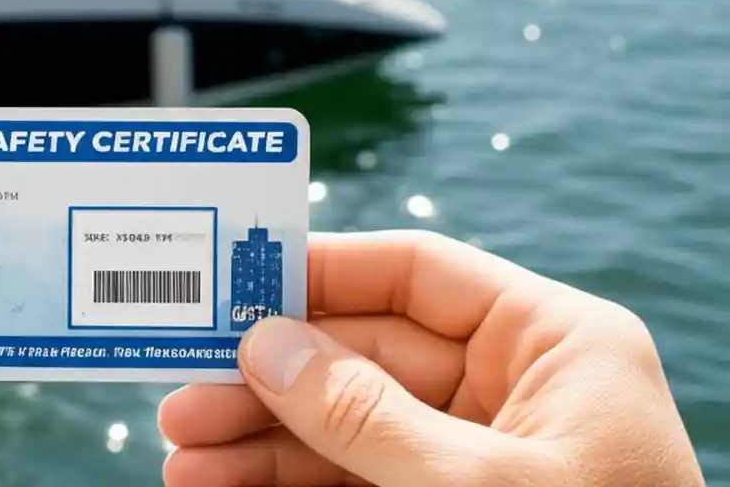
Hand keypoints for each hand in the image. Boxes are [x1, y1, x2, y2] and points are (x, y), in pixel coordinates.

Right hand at [159, 230, 704, 485]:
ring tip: (184, 461)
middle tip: (184, 399)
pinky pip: (354, 483)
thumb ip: (366, 414)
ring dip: (262, 443)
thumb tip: (267, 347)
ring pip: (347, 428)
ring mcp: (480, 459)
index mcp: (553, 345)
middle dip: (269, 380)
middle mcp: (513, 392)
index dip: (319, 272)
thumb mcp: (475, 485)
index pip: (416, 275)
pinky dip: (288, 485)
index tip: (230, 286)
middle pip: (361, 356)